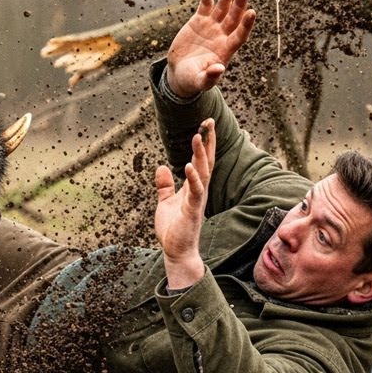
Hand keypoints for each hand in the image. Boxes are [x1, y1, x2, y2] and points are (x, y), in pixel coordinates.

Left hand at [153, 118, 215, 289]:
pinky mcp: (192, 211)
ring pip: (203, 173)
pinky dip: (193, 179)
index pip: (202, 160)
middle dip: (208, 141)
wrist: (176, 251)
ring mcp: (197, 200)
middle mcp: (199, 191)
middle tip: (209, 121)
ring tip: (198, 136)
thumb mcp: (165, 202)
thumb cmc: (173, 229)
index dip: (205, 142)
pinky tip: (189, 166)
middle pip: (207, 161)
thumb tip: (161, 167)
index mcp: (194, 187)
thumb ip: (165, 185)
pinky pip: (195, 192)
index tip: (206, 124)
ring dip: (201, 155)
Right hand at [165, 0, 255, 97]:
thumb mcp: (200, 81)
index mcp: (226, 50)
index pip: (240, 35)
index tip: (252, 12)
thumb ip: (210, 77)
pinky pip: (205, 5)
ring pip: (222, 8)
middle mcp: (222, 35)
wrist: (180, 71)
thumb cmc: (192, 80)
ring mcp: (211, 26)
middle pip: (234, 17)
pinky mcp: (199, 20)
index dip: (246, 24)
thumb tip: (219, 69)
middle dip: (239, 4)